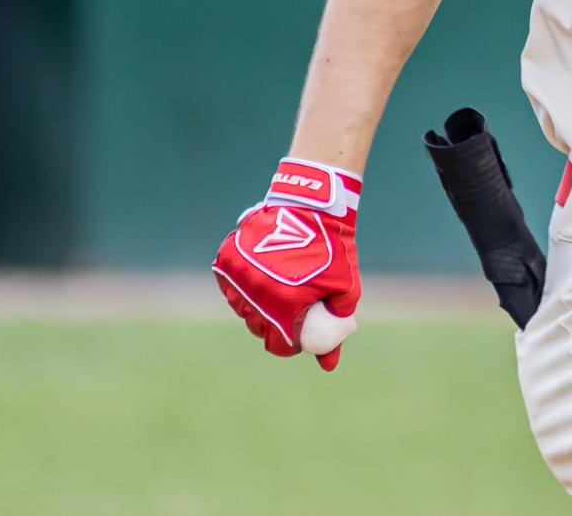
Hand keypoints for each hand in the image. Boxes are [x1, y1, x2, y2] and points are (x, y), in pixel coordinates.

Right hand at [212, 159, 362, 369]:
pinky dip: (245, 286)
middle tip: (290, 310)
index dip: (292, 344)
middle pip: (258, 327)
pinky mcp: (226, 261)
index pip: (279, 345)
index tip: (300, 334)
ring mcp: (237, 278)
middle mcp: (253, 296)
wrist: (311, 205)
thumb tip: (328, 364)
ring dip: (257, 305)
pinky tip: (263, 276)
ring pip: (242, 308)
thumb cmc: (333, 249)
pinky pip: (231, 286)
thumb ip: (336, 327)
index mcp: (281, 307)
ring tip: (278, 288)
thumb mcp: (345, 289)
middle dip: (274, 325)